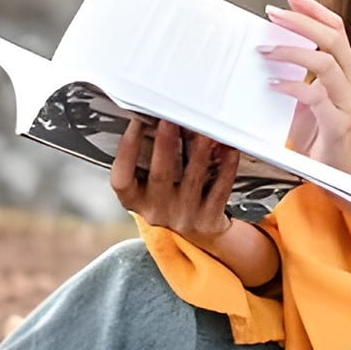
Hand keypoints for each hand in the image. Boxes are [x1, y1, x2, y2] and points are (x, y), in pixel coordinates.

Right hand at [109, 115, 238, 245]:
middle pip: (161, 175)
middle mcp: (156, 211)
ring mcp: (184, 218)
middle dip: (165, 145)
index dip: (127, 149)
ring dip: (199, 151)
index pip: (122, 177)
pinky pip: (220, 189)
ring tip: (204, 129)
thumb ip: (147, 158)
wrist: (199, 234)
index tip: (136, 121)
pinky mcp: (209, 220)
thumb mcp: (149, 186)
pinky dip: (226, 167)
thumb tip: (153, 115)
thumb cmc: (170, 197)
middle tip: (170, 119)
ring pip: (193, 179)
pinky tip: (228, 148)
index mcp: (134, 200)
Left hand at [258, 0, 350, 191]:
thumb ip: (296, 75)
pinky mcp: (340, 123)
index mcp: (347, 72)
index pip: (336, 29)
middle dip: (302, 21)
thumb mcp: (306, 100)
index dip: (314, 9)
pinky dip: (293, 86)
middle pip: (334, 38)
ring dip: (294, 51)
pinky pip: (317, 97)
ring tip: (266, 49)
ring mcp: (349, 102)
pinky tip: (273, 84)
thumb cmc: (321, 138)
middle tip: (272, 13)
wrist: (343, 177)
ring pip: (327, 63)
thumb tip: (265, 49)